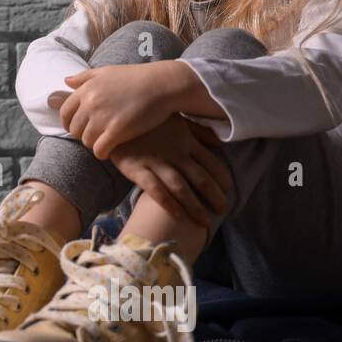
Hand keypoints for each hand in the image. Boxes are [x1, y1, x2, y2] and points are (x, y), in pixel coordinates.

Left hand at [55, 61, 179, 159]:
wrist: (162, 84)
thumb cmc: (136, 77)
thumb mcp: (106, 71)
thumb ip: (84, 77)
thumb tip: (66, 81)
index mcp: (86, 89)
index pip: (65, 113)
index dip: (69, 123)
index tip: (79, 127)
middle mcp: (91, 103)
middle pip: (74, 129)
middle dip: (83, 134)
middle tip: (96, 135)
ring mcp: (103, 117)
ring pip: (86, 141)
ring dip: (94, 144)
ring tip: (105, 140)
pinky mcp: (118, 131)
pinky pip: (100, 150)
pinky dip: (102, 153)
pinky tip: (110, 150)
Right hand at [109, 116, 230, 226]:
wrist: (114, 120)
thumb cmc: (148, 121)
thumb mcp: (176, 121)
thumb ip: (197, 132)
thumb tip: (219, 143)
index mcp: (186, 142)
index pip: (212, 163)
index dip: (222, 180)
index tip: (228, 192)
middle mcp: (175, 153)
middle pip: (201, 179)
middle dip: (215, 197)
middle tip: (223, 211)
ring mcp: (156, 162)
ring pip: (181, 188)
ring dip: (195, 206)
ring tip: (205, 222)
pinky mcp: (136, 169)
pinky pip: (155, 190)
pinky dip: (168, 204)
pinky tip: (178, 216)